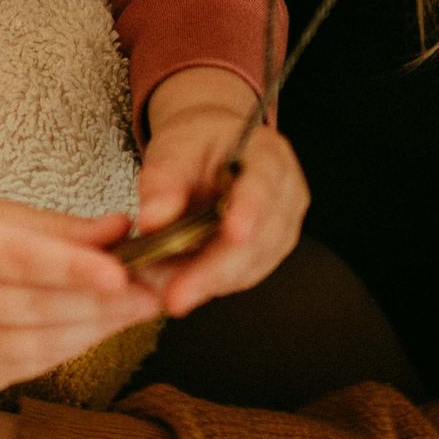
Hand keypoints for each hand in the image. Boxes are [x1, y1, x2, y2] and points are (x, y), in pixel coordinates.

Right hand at [0, 200, 159, 389]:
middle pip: (37, 307)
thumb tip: (123, 228)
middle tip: (153, 290)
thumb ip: (63, 229)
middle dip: (103, 303)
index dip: (73, 268)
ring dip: (99, 327)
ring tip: (139, 307)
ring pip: (42, 343)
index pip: (19, 260)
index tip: (122, 273)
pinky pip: (37, 363)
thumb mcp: (1, 218)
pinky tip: (102, 326)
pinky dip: (76, 344)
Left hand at [134, 67, 308, 317]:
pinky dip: (210, 284)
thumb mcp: (174, 147)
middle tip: (177, 294)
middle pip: (261, 238)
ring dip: (209, 283)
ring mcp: (282, 227)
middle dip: (216, 270)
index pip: (264, 184)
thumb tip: (152, 220)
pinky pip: (242, 275)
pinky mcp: (266, 252)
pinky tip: (181, 288)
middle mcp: (285, 194)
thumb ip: (163, 179)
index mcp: (268, 155)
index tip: (233, 234)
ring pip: (253, 265)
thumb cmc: (197, 144)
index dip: (250, 210)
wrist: (210, 150)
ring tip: (169, 292)